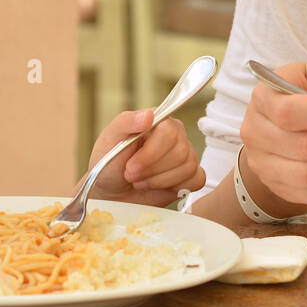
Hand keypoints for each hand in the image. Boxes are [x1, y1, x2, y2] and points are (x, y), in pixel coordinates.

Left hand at [85, 109, 205, 206]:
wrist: (110, 191)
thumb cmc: (108, 163)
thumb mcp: (110, 140)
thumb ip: (127, 122)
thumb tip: (149, 115)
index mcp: (159, 121)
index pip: (169, 133)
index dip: (151, 154)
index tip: (131, 166)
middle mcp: (176, 135)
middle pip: (180, 152)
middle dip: (152, 170)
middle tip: (132, 175)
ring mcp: (186, 155)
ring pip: (188, 168)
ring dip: (158, 181)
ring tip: (140, 181)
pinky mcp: (190, 176)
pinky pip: (197, 180)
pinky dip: (174, 188)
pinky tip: (157, 187)